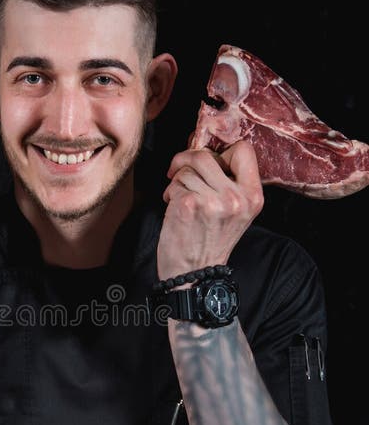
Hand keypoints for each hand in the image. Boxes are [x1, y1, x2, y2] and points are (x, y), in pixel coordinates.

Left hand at [157, 139, 262, 279]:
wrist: (195, 274)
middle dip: (186, 161)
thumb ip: (231, 183)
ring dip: (177, 181)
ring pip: (186, 169)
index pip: (244, 150)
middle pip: (206, 155)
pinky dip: (170, 193)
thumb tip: (208, 150)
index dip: (222, 152)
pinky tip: (174, 207)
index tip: (209, 162)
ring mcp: (213, 201)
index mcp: (253, 196)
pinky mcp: (189, 205)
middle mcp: (236, 198)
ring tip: (181, 198)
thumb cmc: (211, 241)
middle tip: (178, 171)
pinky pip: (174, 183)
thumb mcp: (235, 212)